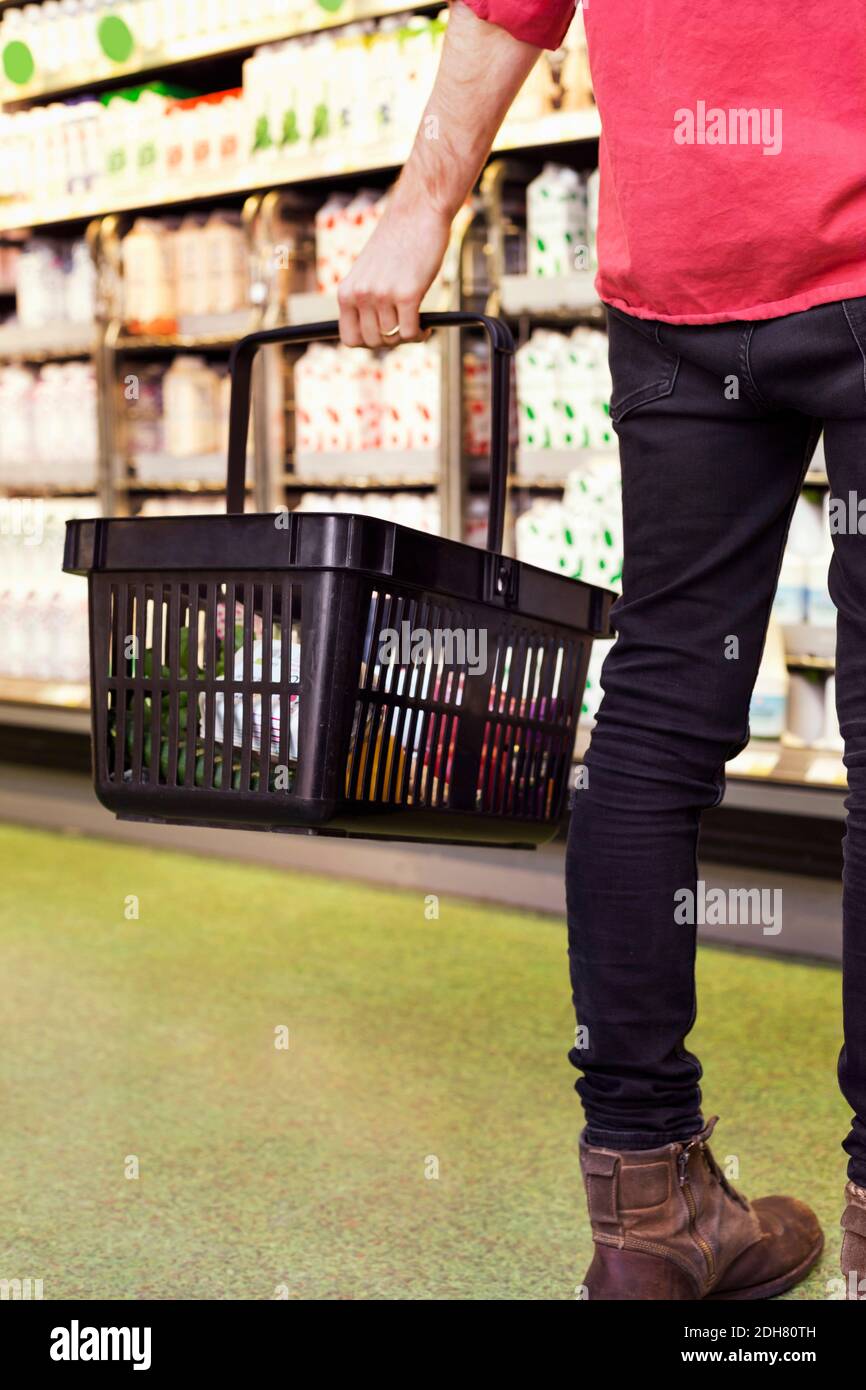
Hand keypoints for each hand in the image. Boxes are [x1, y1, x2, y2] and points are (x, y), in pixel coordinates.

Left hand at [337, 194, 451, 347]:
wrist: (417, 212)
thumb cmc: (396, 242)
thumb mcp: (369, 271)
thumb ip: (365, 298)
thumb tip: (374, 333)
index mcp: (347, 290)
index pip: (349, 338)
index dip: (367, 343)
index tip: (383, 336)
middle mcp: (360, 295)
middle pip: (373, 342)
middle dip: (391, 340)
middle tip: (405, 327)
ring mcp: (382, 295)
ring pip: (394, 338)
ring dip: (408, 335)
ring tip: (417, 320)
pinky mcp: (407, 294)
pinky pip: (411, 332)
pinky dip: (421, 333)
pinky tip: (427, 324)